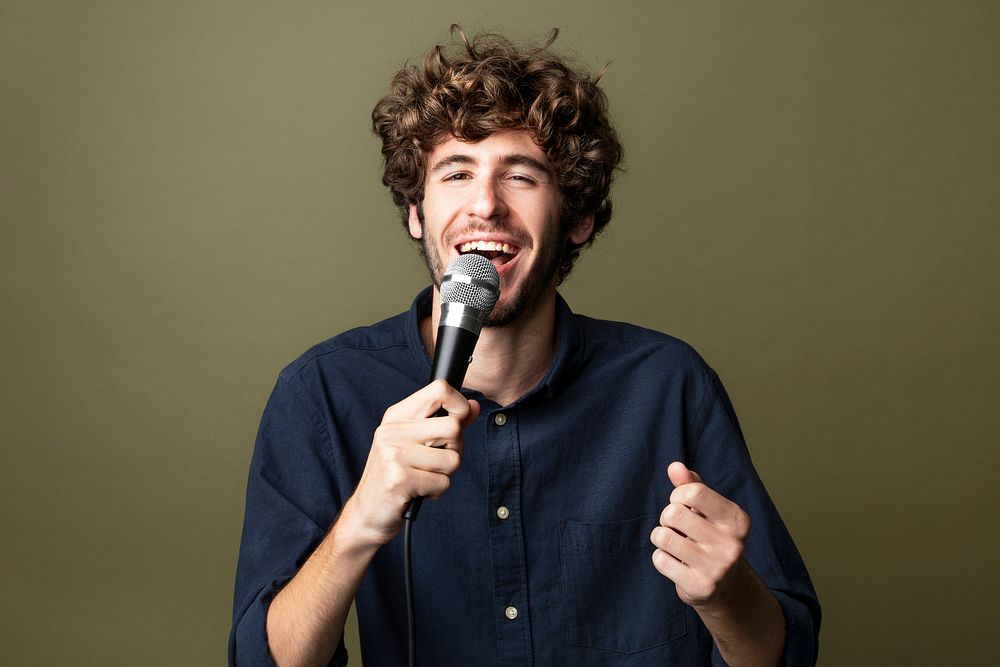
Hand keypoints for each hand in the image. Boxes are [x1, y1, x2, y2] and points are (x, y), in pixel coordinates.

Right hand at [341, 380, 479, 545]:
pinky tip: (418, 491)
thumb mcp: (416, 442)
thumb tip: (473, 406)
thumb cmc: (395, 475)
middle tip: (437, 460)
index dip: (459, 405)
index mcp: (397, 416)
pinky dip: (437, 491)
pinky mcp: (399, 479)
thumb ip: (445, 423)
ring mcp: (394, 454)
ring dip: (444, 474)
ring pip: (452, 458)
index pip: (439, 390)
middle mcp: (392, 431)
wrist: (367, 512)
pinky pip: (443, 482)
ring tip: (423, 477)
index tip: (458, 421)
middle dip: (455, 448)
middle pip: (453, 427)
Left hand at [650, 462, 751, 609]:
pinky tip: (675, 561)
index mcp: (736, 519)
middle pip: (673, 514)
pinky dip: (661, 558)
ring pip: (663, 537)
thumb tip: (675, 467)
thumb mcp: (707, 509)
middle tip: (676, 526)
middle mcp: (732, 543)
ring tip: (674, 542)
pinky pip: (660, 560)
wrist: (727, 587)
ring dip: (661, 537)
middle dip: (667, 517)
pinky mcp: (700, 587)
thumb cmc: (711, 536)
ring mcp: (717, 567)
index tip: (683, 505)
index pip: (694, 492)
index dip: (678, 495)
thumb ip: (691, 485)